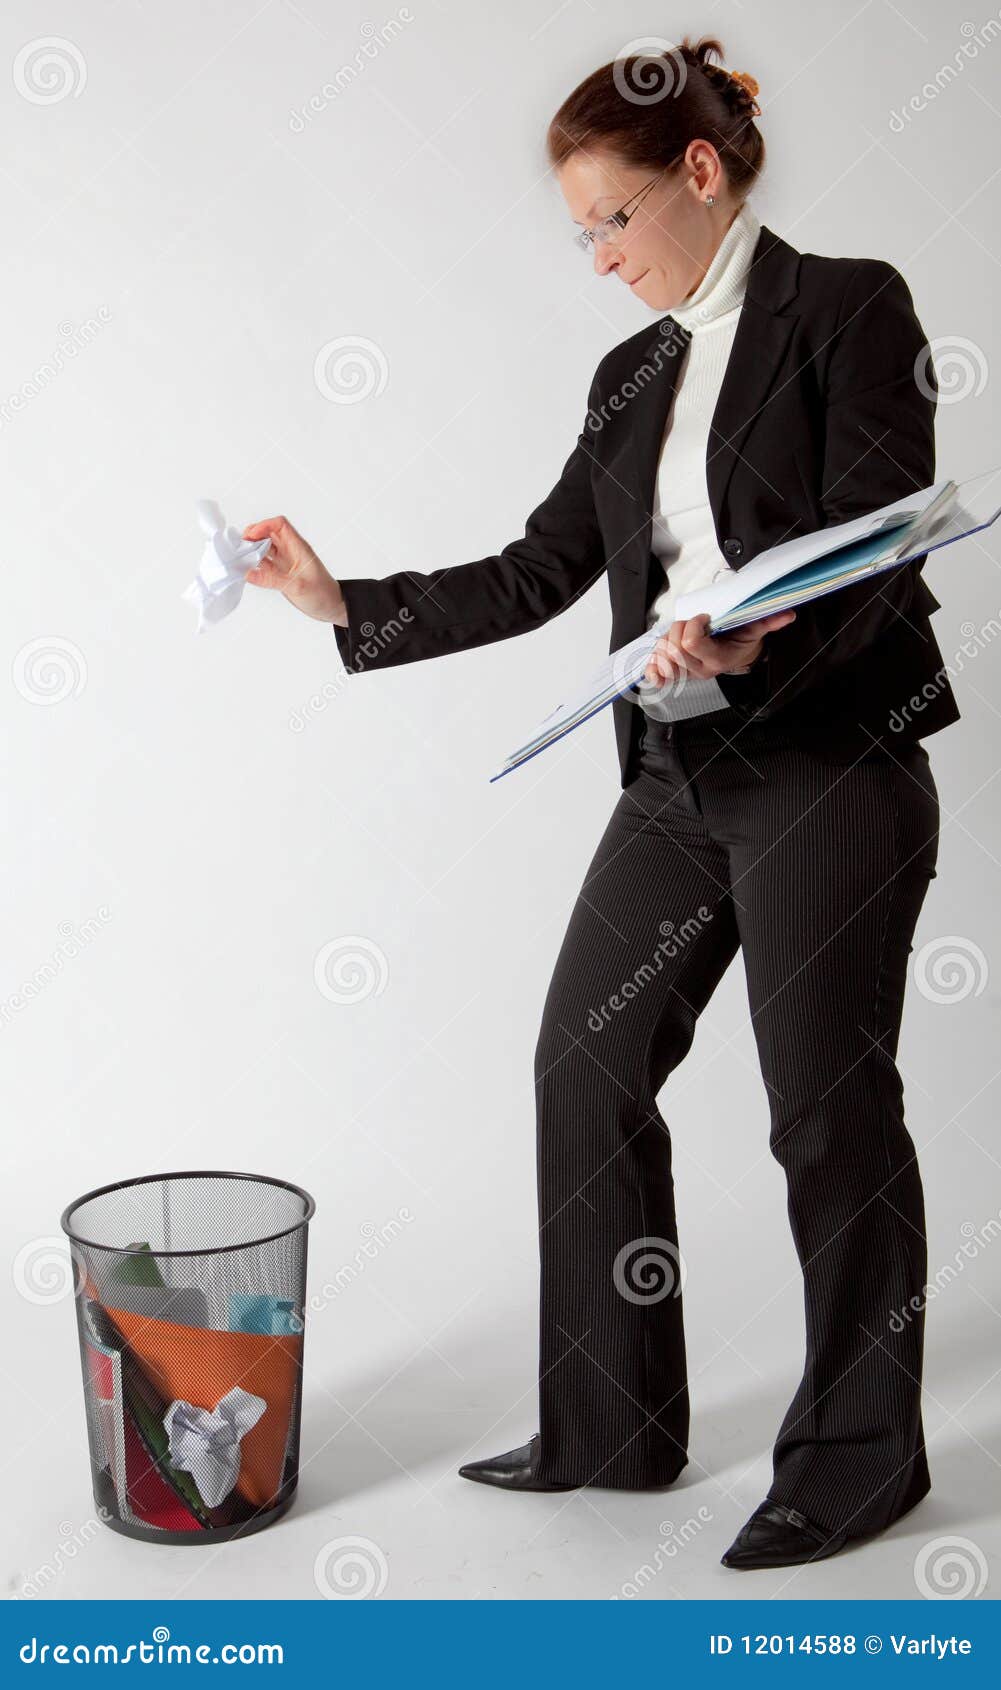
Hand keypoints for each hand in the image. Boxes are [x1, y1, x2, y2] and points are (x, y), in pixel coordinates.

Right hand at [242, 516, 346, 622]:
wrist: (331, 607)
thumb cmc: (323, 594)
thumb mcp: (297, 586)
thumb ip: (272, 580)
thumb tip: (249, 573)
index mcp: (298, 547)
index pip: (280, 525)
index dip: (263, 526)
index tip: (250, 536)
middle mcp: (290, 551)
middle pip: (268, 533)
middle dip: (253, 536)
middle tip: (240, 547)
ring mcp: (285, 562)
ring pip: (264, 547)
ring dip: (252, 550)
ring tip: (240, 557)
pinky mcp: (281, 573)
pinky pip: (264, 563)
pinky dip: (254, 564)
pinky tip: (246, 569)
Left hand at [643, 609, 795, 685]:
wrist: (736, 655)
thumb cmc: (740, 640)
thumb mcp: (755, 629)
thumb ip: (768, 622)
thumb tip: (787, 616)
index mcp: (717, 659)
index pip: (691, 642)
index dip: (693, 624)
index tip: (703, 618)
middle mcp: (700, 669)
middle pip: (674, 648)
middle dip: (678, 628)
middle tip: (690, 623)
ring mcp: (686, 673)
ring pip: (663, 656)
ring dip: (666, 640)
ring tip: (679, 634)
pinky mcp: (676, 674)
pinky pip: (658, 675)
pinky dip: (653, 666)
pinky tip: (656, 660)